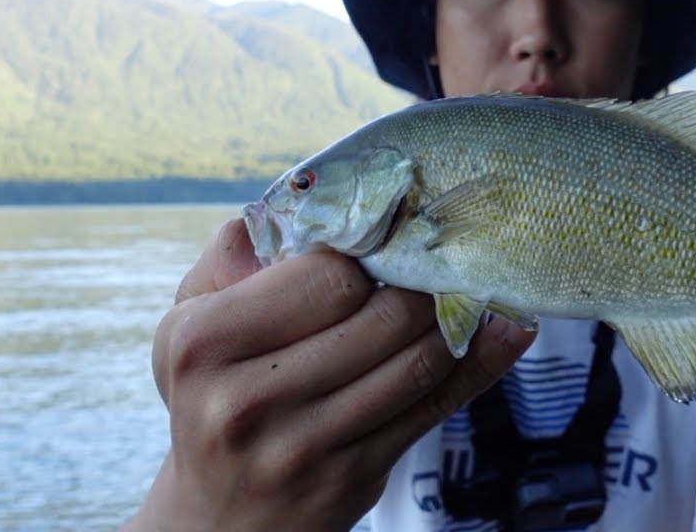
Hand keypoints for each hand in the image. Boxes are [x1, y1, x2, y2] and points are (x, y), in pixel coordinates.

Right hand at [121, 219, 534, 531]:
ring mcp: (302, 446)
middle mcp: (247, 399)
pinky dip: (478, 363)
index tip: (397, 233)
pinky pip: (434, 407)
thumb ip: (237, 257)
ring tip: (471, 289)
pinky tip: (505, 332)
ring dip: (457, 319)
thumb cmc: (213, 395)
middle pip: (381, 315)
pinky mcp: (353, 478)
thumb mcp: (191, 324)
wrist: (220, 519)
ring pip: (417, 361)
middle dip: (422, 282)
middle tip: (446, 257)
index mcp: (202, 342)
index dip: (372, 250)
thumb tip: (309, 197)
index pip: (327, 275)